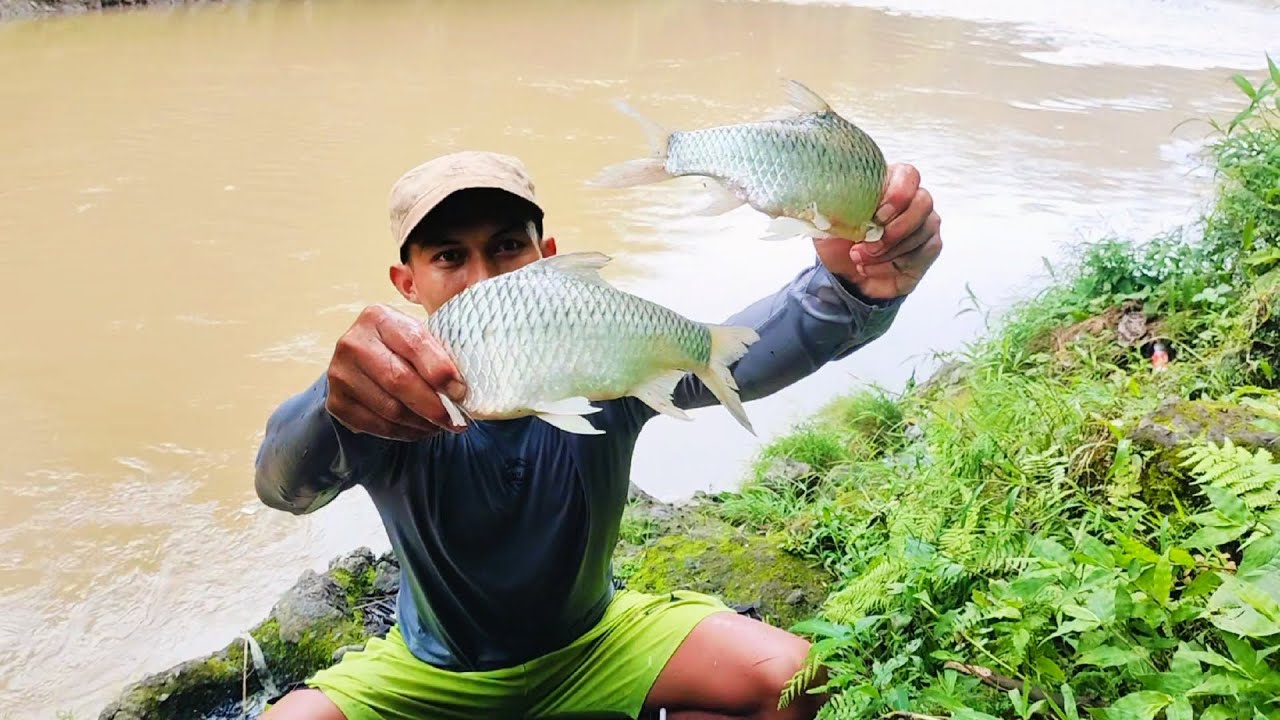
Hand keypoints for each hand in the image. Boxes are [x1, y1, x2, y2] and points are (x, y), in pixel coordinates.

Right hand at [324, 304, 467, 440]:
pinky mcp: (336, 402)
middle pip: (399, 380)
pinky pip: (377, 426)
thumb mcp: (417, 337)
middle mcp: (353, 343)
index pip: (414, 344)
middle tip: (457, 422)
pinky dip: (403, 432)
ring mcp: (340, 373)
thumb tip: (458, 392)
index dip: (440, 371)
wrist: (361, 360)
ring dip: (421, 423)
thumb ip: (437, 356)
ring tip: (440, 425)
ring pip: (390, 409)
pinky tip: (418, 428)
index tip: (460, 392)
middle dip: (433, 406)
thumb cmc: (400, 348)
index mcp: (378, 318)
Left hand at [814, 163, 941, 299]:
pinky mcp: (929, 247)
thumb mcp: (828, 224)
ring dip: (888, 250)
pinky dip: (892, 264)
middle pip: (923, 202)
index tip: (876, 217)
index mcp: (888, 184)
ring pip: (922, 230)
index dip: (897, 194)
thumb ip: (833, 208)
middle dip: (895, 228)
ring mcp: (925, 223)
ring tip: (860, 258)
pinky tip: (872, 268)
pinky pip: (922, 253)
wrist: (845, 276)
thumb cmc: (840, 243)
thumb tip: (829, 200)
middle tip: (869, 245)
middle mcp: (912, 200)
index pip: (907, 175)